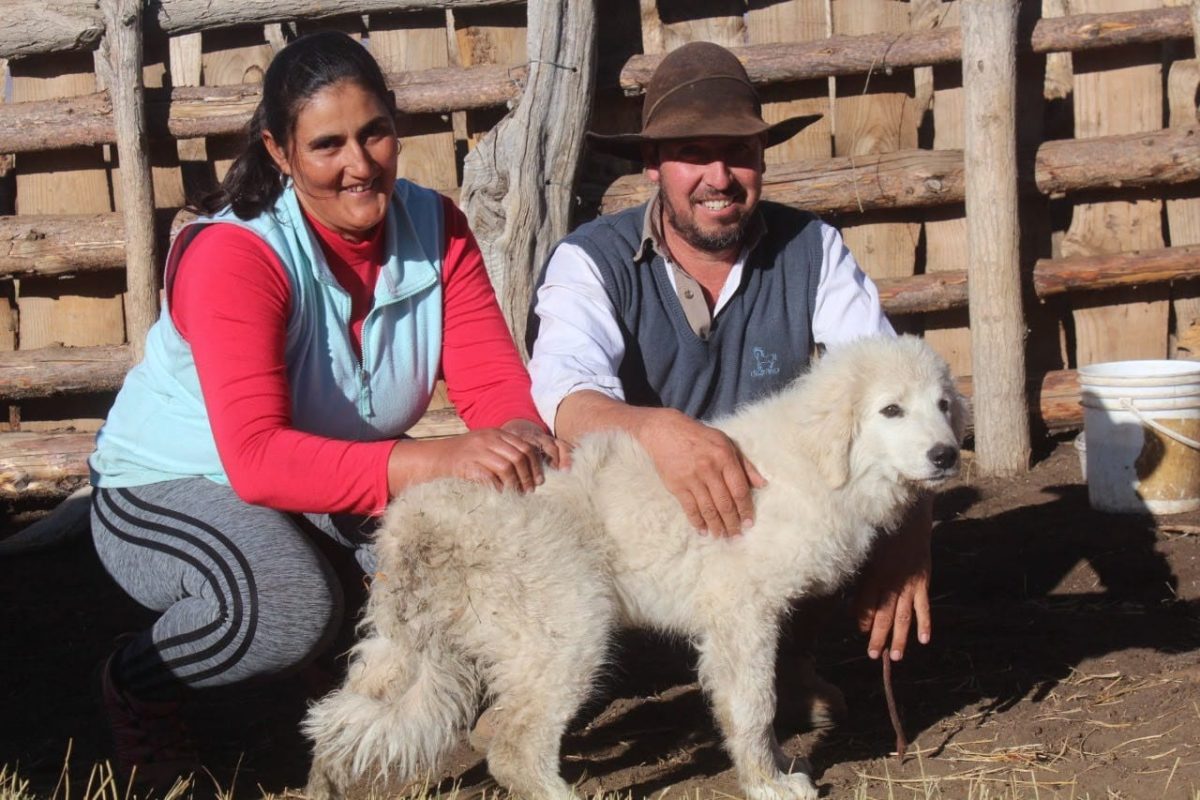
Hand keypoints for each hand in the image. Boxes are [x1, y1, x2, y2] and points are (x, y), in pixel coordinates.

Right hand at [388, 420, 567, 494]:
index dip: (535, 465)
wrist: (434, 459)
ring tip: (519, 495)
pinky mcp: (468, 465)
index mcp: (496, 434)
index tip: (539, 480)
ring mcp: (478, 451)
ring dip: (516, 484)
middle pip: (520, 457)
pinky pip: (490, 477)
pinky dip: (499, 488)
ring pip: (508, 467)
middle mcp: (488, 440)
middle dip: (529, 476)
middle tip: (531, 490)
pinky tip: (501, 496)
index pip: (525, 447)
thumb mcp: (484, 446)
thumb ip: (504, 451)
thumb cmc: (462, 457)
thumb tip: (529, 470)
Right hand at [635, 408, 765, 536]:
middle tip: (736, 536)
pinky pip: (690, 508)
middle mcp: (709, 469)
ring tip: (722, 537)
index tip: (749, 522)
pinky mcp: (677, 486)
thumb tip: (762, 484)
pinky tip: (703, 530)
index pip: (739, 490)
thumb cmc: (699, 437)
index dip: (746, 509)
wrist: (665, 431)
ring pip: (708, 509)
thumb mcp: (725, 442)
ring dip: (716, 526)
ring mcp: (692, 479)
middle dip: (732, 523)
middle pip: (725, 503)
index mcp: (724, 458)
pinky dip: (697, 522)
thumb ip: (744, 464)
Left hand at [853, 495, 932, 660]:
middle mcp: (891, 582)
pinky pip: (923, 606)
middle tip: (873, 655)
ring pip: (903, 616)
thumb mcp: (865, 551)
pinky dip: (925, 623)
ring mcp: (909, 583)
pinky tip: (924, 640)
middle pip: (884, 615)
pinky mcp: (923, 581)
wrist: (909, 514)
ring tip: (896, 656)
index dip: (863, 619)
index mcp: (873, 574)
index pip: (866, 604)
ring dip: (900, 637)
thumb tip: (848, 596)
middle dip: (878, 636)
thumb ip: (858, 573)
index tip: (860, 631)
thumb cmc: (881, 531)